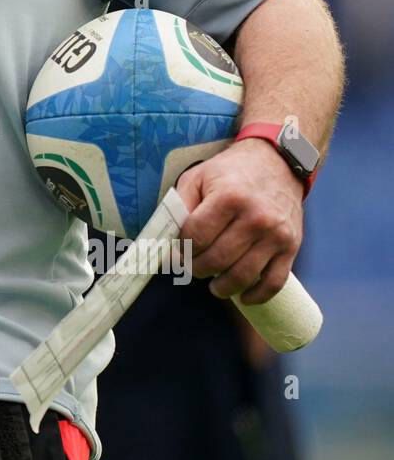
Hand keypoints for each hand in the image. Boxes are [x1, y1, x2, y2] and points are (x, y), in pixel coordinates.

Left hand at [175, 138, 303, 304]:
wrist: (278, 163)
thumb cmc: (232, 172)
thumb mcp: (198, 176)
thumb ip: (180, 205)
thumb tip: (167, 239)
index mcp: (229, 197)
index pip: (197, 237)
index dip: (182, 249)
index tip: (179, 252)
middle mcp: (255, 217)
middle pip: (217, 260)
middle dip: (198, 269)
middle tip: (193, 267)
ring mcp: (276, 234)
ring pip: (242, 276)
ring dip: (222, 287)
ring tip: (214, 285)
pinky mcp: (291, 246)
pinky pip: (274, 282)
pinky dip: (257, 295)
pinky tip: (243, 296)